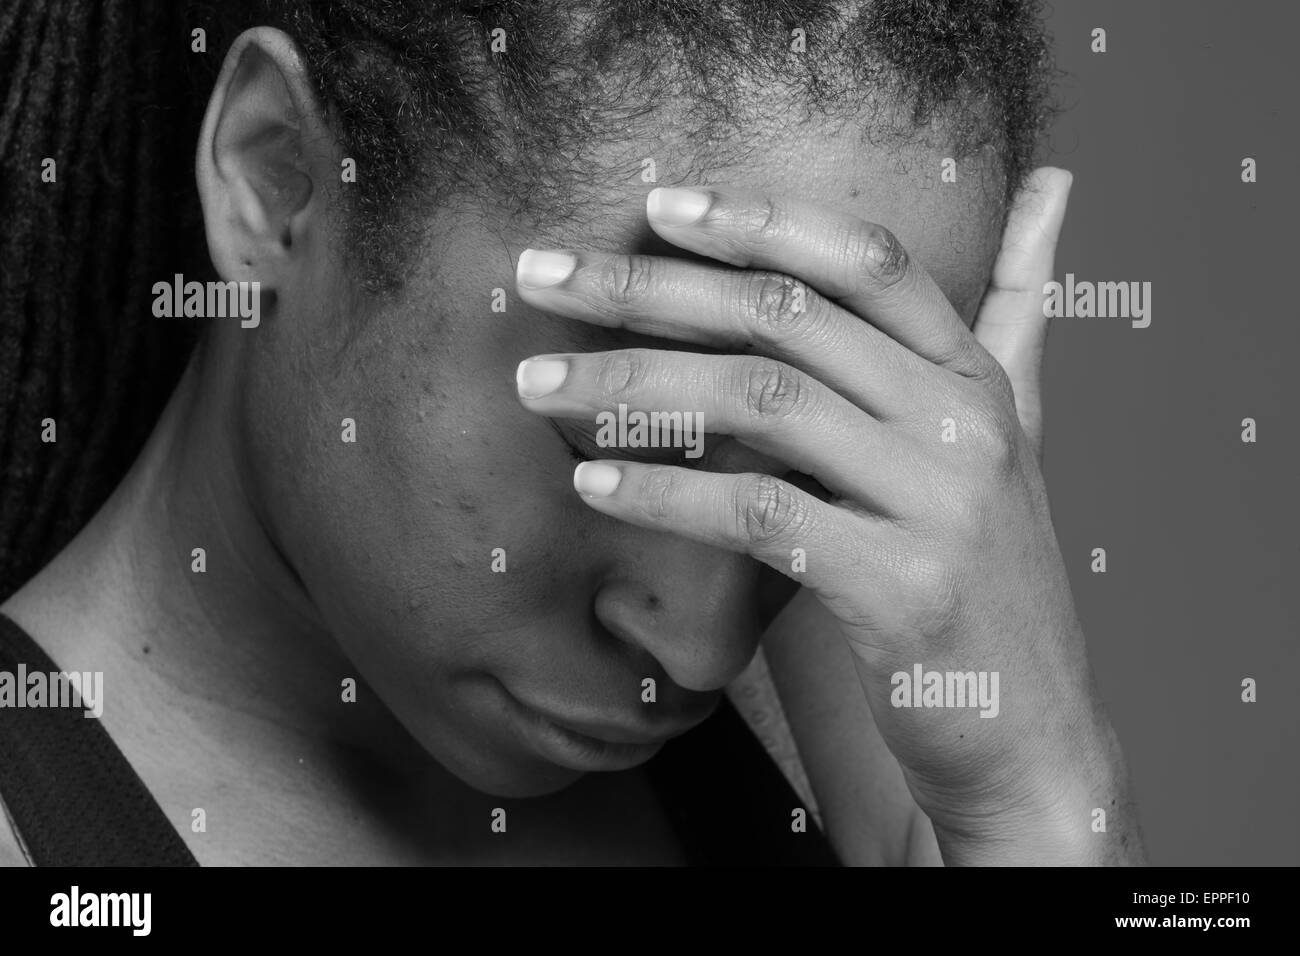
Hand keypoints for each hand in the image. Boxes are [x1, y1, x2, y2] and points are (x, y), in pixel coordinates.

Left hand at [514, 172, 1141, 863]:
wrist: (1036, 729)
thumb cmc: (990, 577)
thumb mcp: (1019, 432)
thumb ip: (1017, 314)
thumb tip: (1054, 183)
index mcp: (977, 376)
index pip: (864, 258)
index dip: (757, 219)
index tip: (654, 204)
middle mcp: (963, 421)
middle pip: (784, 315)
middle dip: (645, 287)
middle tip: (539, 274)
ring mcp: (938, 502)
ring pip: (759, 401)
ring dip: (630, 384)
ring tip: (534, 383)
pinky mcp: (900, 587)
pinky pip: (758, 516)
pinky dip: (666, 494)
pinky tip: (594, 482)